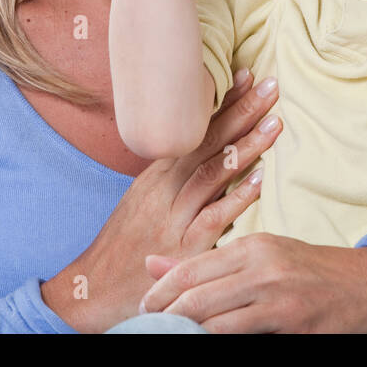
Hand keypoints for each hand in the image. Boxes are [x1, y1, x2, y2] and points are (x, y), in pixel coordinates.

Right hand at [40, 71, 283, 332]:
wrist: (91, 289)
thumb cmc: (125, 246)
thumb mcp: (144, 202)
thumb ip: (175, 179)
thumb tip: (209, 153)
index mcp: (157, 175)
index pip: (195, 130)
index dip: (223, 103)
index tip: (248, 76)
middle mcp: (164, 189)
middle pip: (207, 142)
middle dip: (241, 112)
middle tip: (271, 85)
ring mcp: (173, 218)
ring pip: (212, 174)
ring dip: (246, 146)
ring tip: (275, 123)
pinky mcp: (182, 250)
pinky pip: (212, 219)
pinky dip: (237, 199)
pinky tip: (259, 181)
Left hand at [139, 233, 366, 332]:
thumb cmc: (310, 271)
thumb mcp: (263, 256)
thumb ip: (208, 262)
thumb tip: (153, 264)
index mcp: (252, 246)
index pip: (191, 269)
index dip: (160, 292)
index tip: (144, 306)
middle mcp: (262, 267)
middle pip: (195, 297)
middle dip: (165, 316)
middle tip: (148, 326)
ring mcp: (277, 298)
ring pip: (214, 321)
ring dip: (186, 332)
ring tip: (171, 335)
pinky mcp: (291, 324)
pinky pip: (241, 337)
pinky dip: (219, 340)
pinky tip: (207, 341)